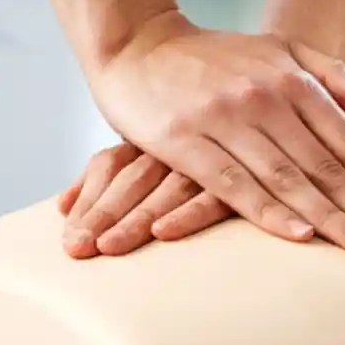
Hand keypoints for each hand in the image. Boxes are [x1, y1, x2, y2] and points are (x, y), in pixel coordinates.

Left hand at [58, 143, 233, 257]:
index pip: (111, 163)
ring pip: (167, 189)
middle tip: (77, 248)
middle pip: (133, 177)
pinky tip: (164, 232)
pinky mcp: (249, 175)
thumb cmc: (202, 129)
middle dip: (102, 214)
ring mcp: (216, 153)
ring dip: (136, 220)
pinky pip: (214, 196)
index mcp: (155, 132)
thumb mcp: (154, 143)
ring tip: (109, 247)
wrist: (282, 95)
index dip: (88, 196)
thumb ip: (112, 173)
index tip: (66, 229)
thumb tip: (63, 205)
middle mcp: (181, 140)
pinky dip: (187, 214)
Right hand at [86, 10, 344, 259]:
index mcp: (294, 81)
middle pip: (328, 166)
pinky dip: (267, 210)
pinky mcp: (184, 140)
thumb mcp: (277, 49)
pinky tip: (298, 235)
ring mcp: (226, 119)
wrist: (137, 42)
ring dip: (330, 217)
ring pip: (287, 178)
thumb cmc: (213, 57)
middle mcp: (267, 99)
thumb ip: (329, 77)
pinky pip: (232, 183)